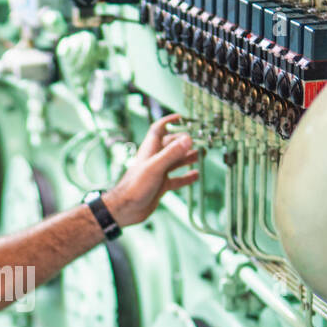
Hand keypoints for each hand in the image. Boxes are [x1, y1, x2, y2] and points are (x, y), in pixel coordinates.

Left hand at [102, 113, 202, 227]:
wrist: (125, 209)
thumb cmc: (134, 187)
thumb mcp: (155, 167)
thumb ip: (171, 153)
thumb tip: (187, 139)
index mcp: (150, 150)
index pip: (159, 129)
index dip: (169, 121)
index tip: (182, 117)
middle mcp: (154, 159)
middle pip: (171, 145)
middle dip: (184, 141)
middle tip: (199, 139)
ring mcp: (158, 172)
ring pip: (175, 161)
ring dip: (187, 157)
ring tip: (201, 154)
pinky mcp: (160, 185)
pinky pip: (176, 179)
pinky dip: (186, 177)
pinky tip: (195, 175)